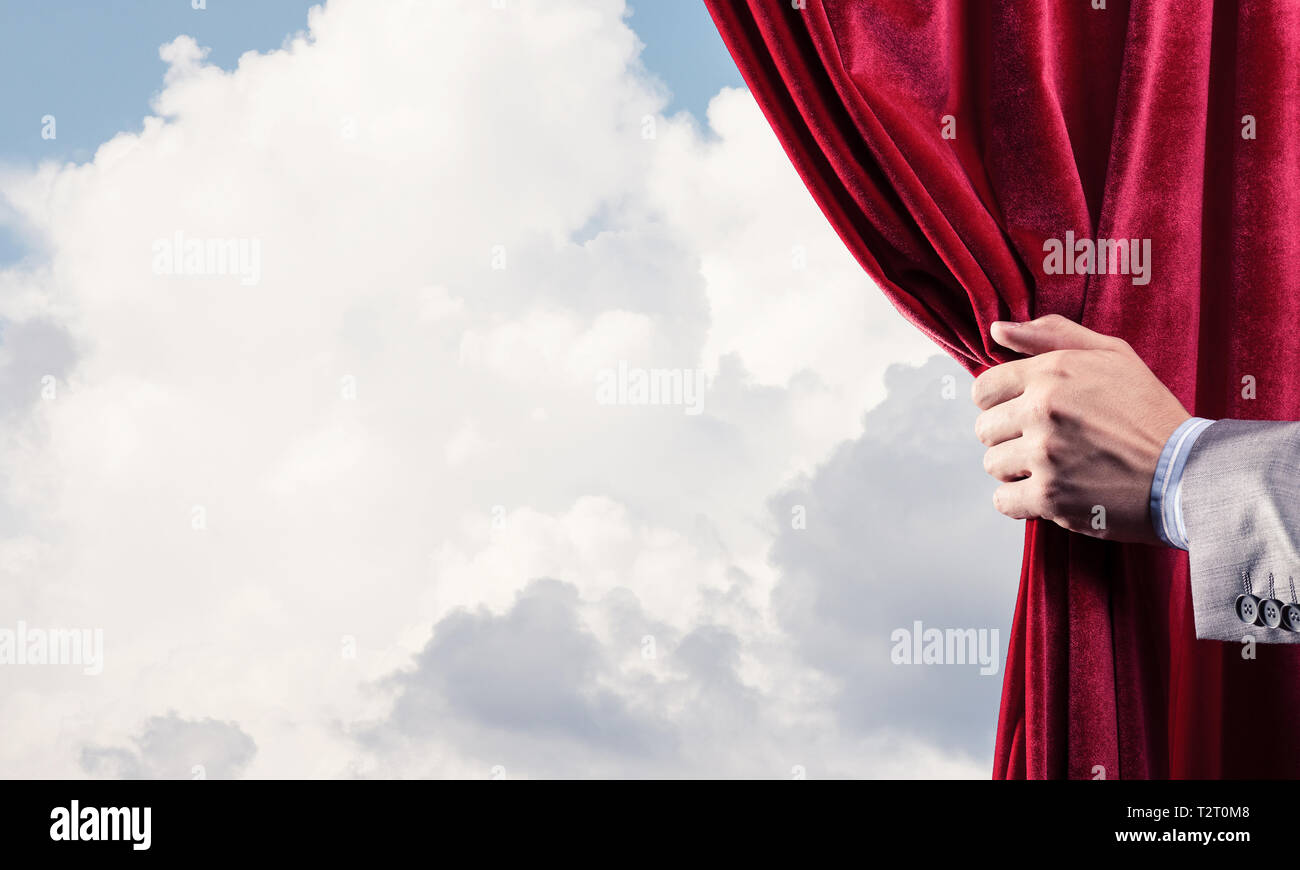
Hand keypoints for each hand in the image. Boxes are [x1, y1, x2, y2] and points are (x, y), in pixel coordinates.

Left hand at [971, 314, 1189, 543]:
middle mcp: (1044, 410)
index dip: (999, 403)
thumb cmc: (1149, 412)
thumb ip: (1052, 336)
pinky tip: (1049, 493)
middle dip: (1009, 437)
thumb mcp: (1112, 355)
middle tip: (1044, 442)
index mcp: (1052, 373)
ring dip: (1016, 470)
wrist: (1187, 471)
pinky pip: (1004, 501)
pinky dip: (1021, 502)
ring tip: (1052, 467)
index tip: (1022, 414)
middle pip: (985, 429)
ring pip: (993, 465)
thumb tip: (998, 330)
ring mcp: (1045, 455)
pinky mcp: (1051, 496)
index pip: (983, 389)